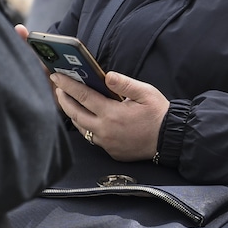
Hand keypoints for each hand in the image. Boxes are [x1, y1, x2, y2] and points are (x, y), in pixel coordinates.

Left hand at [51, 66, 170, 161]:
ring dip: (72, 113)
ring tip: (68, 101)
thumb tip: (107, 76)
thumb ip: (124, 83)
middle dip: (63, 99)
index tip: (56, 76)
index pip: (82, 96)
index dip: (67, 85)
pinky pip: (92, 138)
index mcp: (112, 114)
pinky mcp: (111, 151)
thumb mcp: (146, 93)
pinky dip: (85, 126)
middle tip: (58, 88)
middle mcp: (105, 130)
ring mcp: (107, 143)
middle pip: (75, 113)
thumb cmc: (159, 114)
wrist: (170, 139)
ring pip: (81, 127)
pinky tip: (85, 118)